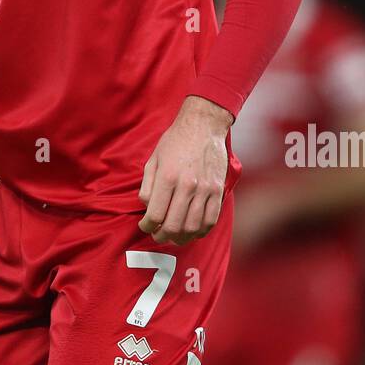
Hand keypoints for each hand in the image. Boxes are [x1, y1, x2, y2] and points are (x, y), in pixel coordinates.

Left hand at [138, 95, 231, 244]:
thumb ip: (147, 185)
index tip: (145, 226)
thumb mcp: (153, 159)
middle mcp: (187, 185)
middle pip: (174, 226)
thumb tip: (146, 207)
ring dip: (181, 238)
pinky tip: (192, 231)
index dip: (147, 226)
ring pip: (193, 227)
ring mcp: (205, 189)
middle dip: (162, 235)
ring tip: (173, 236)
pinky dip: (200, 231)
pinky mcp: (218, 190)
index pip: (155, 214)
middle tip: (157, 234)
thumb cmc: (175, 141)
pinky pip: (211, 220)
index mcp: (168, 177)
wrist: (203, 126)